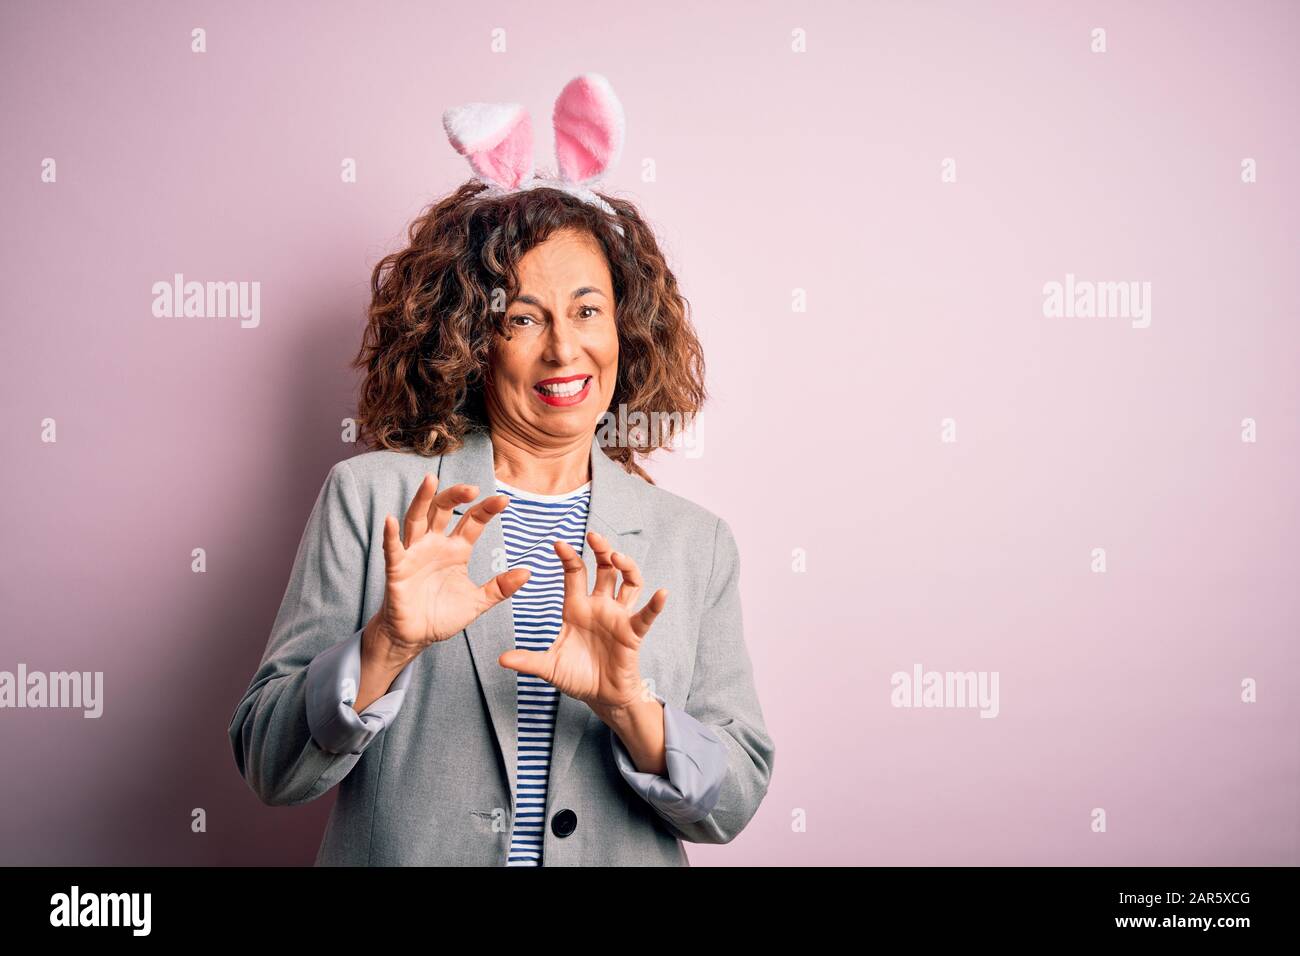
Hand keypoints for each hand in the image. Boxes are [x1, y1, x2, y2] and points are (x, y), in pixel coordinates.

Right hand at [371, 474, 529, 663]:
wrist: (415, 637)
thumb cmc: (442, 615)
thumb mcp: (478, 602)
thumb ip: (500, 588)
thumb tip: (527, 572)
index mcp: (456, 550)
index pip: (472, 521)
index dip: (486, 509)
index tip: (504, 501)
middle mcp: (435, 545)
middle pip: (443, 510)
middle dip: (456, 496)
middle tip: (472, 488)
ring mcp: (415, 554)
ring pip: (417, 520)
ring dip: (423, 500)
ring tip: (430, 480)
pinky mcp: (397, 569)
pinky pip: (393, 549)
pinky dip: (390, 535)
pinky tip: (390, 520)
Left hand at [498, 530, 667, 713]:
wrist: (601, 696)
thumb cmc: (577, 677)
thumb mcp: (549, 667)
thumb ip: (528, 661)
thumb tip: (500, 660)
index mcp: (577, 607)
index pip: (574, 574)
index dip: (569, 557)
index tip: (558, 544)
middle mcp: (599, 606)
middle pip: (605, 569)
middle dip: (601, 551)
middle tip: (594, 537)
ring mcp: (618, 617)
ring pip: (628, 583)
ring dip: (627, 567)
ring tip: (618, 558)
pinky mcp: (633, 632)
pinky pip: (646, 615)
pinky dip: (655, 605)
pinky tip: (661, 593)